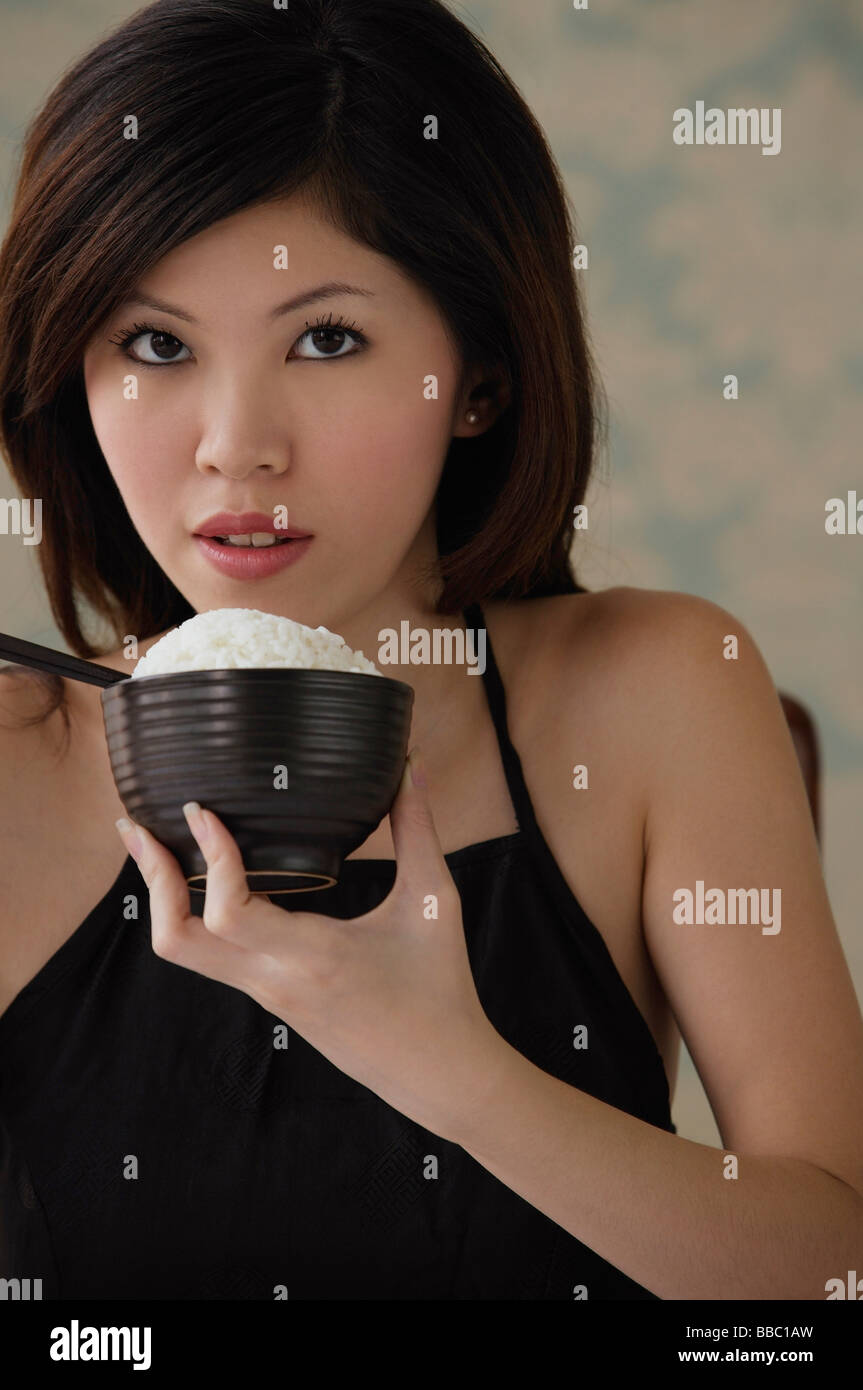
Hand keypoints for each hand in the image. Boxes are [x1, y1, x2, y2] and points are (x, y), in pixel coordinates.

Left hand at [114, 749, 507, 1140]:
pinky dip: (192, 916)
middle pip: (176, 940)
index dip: (209, 858)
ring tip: (157, 850)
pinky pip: (211, 957)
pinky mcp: (270, 997)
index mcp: (313, 955)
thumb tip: (410, 770)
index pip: (228, 913)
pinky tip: (202, 883)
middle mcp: (275, 978)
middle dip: (152, 880)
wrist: (436, 1071)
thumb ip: (418, 832)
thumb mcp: (433, 903)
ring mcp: (267, 993)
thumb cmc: (439, 988)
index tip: (202, 810)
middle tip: (137, 828)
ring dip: (163, 900)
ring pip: (184, 954)